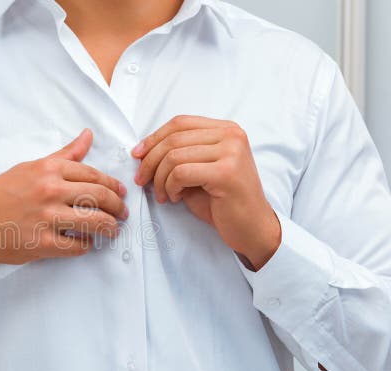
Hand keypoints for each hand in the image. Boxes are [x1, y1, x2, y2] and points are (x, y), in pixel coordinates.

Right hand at [0, 129, 128, 268]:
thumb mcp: (29, 167)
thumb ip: (63, 155)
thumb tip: (87, 136)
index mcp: (48, 169)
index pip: (93, 174)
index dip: (113, 185)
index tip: (120, 193)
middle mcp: (50, 190)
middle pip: (100, 197)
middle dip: (117, 207)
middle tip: (122, 214)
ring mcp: (47, 218)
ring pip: (95, 222)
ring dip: (110, 228)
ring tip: (112, 230)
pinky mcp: (43, 243)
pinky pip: (78, 246)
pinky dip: (87, 246)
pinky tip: (86, 243)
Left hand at [132, 115, 279, 269]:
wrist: (252, 228)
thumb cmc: (223, 201)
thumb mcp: (199, 169)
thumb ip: (179, 154)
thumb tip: (143, 150)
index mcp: (226, 129)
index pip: (180, 123)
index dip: (153, 138)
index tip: (138, 155)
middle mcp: (232, 135)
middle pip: (174, 138)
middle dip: (150, 161)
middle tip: (142, 180)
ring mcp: (232, 152)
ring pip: (174, 156)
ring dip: (159, 179)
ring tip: (163, 194)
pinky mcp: (226, 173)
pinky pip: (180, 173)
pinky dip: (170, 187)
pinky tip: (176, 197)